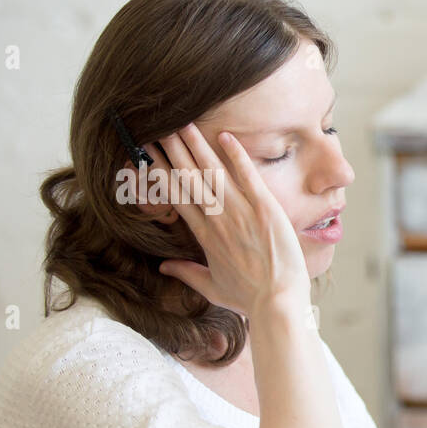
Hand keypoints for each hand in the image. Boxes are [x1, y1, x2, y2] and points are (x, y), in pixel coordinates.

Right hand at [150, 124, 310, 316]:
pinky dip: (237, 156)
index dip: (162, 174)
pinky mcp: (264, 209)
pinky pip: (248, 177)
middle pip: (189, 179)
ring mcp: (240, 213)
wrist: (277, 303)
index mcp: (203, 236)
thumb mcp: (212, 288)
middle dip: (173, 151)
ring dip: (197, 146)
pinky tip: (225, 136)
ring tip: (182, 123)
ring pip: (213, 173)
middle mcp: (217, 220)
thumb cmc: (248, 299)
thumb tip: (163, 267)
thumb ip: (187, 273)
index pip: (177, 197)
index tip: (149, 156)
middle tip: (159, 127)